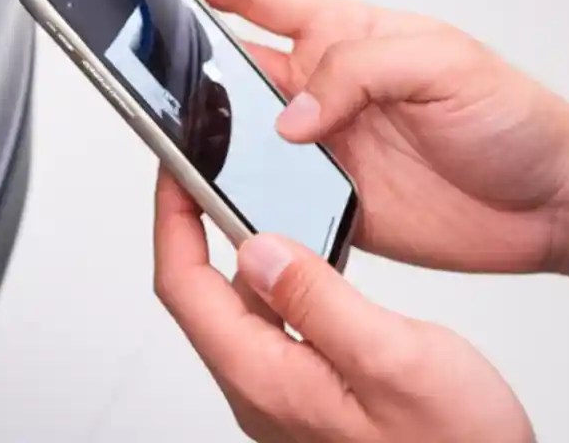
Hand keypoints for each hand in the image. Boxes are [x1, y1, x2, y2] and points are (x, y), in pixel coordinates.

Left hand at [154, 173, 532, 441]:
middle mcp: (263, 391)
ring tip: (267, 201)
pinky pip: (274, 328)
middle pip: (203, 295)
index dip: (173, 218)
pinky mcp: (311, 398)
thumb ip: (319, 299)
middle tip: (217, 172)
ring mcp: (285, 397)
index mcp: (266, 378)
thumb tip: (256, 248)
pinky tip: (313, 261)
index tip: (178, 169)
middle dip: (201, 226)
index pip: (184, 285)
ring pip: (242, 310)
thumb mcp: (395, 359)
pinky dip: (280, 282)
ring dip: (247, 252)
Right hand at [173, 0, 568, 272]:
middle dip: (186, 65)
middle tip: (148, 71)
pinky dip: (242, 199)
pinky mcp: (328, 201)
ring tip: (183, 143)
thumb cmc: (514, 118)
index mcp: (344, 35)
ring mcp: (322, 147)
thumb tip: (294, 115)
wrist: (550, 202)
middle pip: (233, 67)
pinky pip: (268, 196)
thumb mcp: (444, 64)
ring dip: (210, 139)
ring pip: (239, 136)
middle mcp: (323, 89)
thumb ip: (361, 71)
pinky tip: (232, 200)